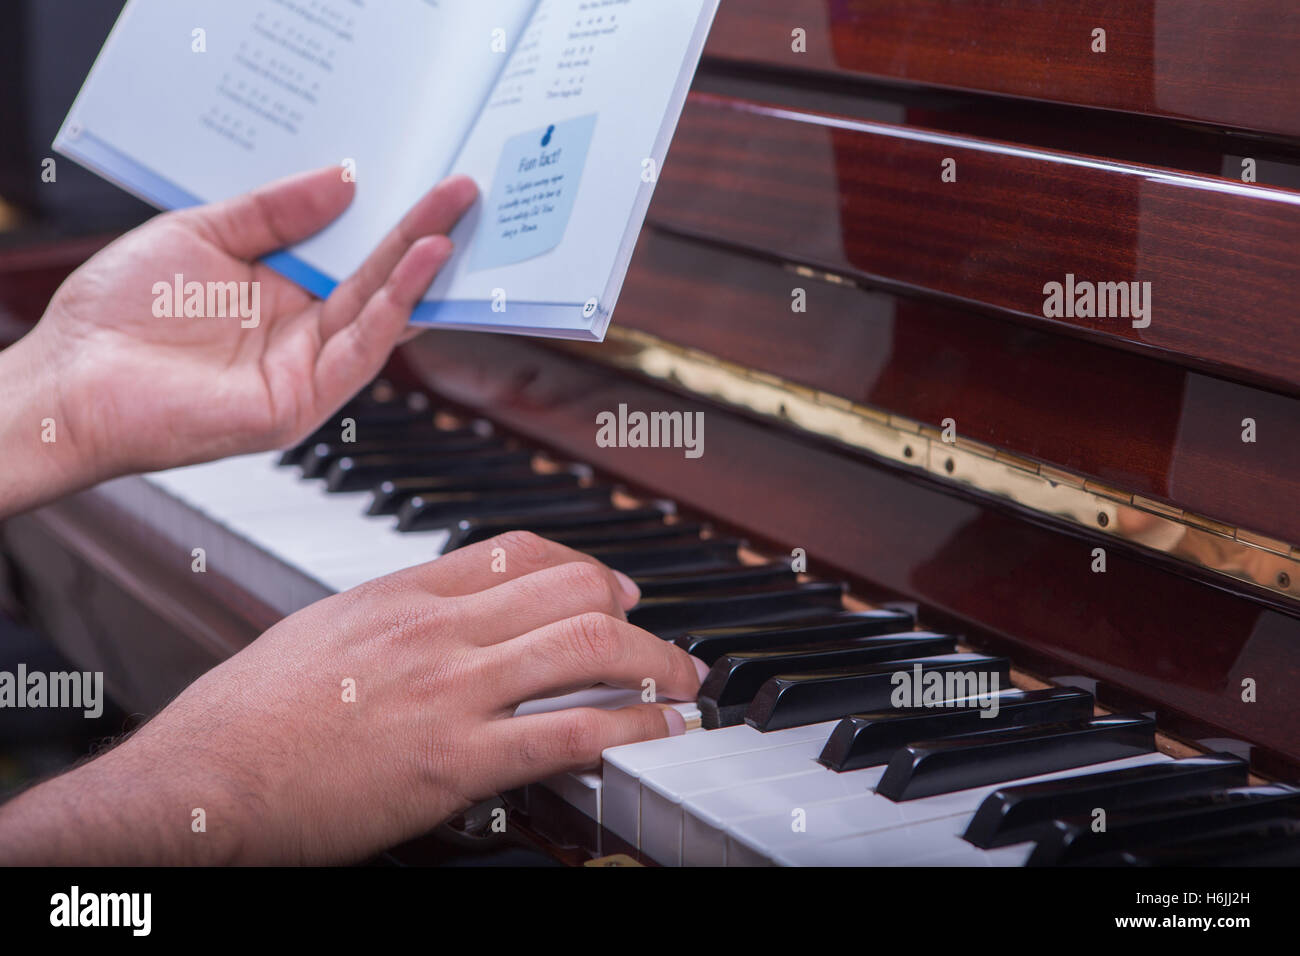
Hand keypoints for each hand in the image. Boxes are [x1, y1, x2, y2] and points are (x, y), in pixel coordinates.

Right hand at [0, 534, 706, 864]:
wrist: (202, 782)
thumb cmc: (244, 717)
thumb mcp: (320, 632)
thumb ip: (391, 617)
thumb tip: (442, 615)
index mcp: (400, 593)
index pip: (518, 551)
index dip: (581, 565)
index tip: (607, 583)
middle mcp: (435, 630)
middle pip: (569, 588)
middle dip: (631, 606)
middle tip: (655, 628)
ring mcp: (450, 692)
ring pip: (585, 649)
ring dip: (654, 661)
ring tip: (683, 679)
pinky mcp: (455, 761)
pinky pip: (569, 729)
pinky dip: (633, 724)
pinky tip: (662, 728)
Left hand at [4, 167, 475, 503]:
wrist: (70, 379)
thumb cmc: (118, 314)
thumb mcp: (201, 232)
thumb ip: (273, 211)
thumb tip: (344, 180)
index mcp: (279, 291)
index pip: (351, 252)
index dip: (391, 218)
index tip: (427, 180)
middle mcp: (300, 332)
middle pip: (376, 279)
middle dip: (422, 235)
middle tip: (463, 194)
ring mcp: (304, 369)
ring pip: (379, 316)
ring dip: (418, 271)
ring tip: (450, 227)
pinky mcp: (300, 403)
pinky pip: (359, 352)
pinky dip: (393, 310)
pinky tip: (414, 270)